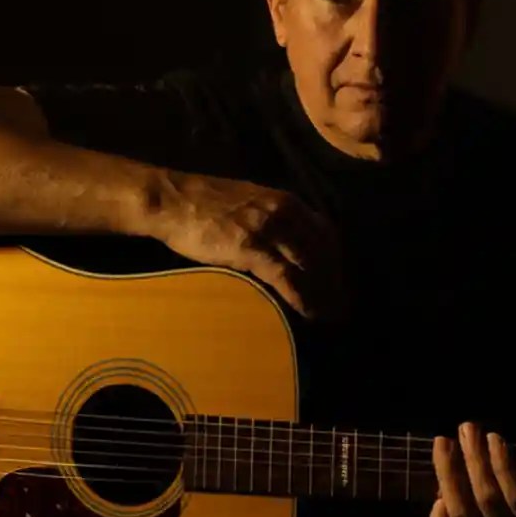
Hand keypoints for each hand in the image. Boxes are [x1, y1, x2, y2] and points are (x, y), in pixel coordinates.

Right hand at [153, 170, 345, 319]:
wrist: (174, 200)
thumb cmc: (206, 204)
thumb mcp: (251, 202)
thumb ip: (274, 218)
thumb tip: (289, 245)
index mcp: (287, 201)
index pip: (325, 233)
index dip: (337, 261)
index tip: (341, 282)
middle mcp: (284, 213)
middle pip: (323, 252)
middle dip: (336, 282)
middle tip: (341, 307)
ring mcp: (268, 229)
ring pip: (309, 265)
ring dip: (324, 294)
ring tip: (329, 316)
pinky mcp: (250, 247)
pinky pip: (285, 276)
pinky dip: (301, 297)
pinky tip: (308, 312)